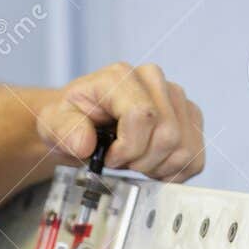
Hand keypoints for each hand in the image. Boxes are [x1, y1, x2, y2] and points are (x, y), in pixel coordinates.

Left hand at [36, 61, 204, 181]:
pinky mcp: (190, 118)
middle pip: (167, 135)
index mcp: (121, 77)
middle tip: (120, 160)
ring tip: (134, 160)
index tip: (109, 157)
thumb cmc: (71, 120)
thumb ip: (65, 130)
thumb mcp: (54, 123)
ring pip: (183, 148)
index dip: (127, 148)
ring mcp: (176, 99)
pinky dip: (173, 171)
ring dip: (156, 167)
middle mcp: (154, 81)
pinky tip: (152, 164)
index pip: (143, 116)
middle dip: (140, 161)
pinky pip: (194, 157)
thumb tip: (86, 143)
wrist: (80, 123)